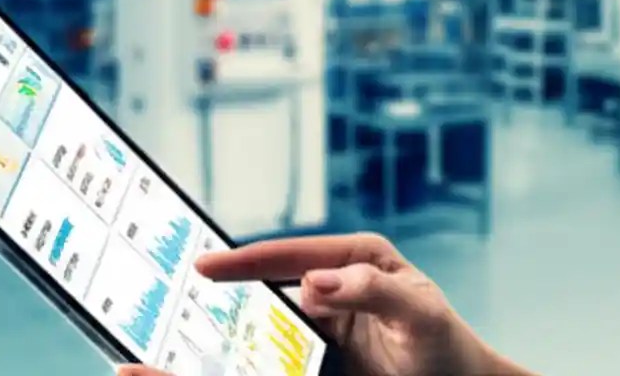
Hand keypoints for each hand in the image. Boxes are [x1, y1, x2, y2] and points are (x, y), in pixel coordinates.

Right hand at [117, 233, 532, 375]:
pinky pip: (273, 357)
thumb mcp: (420, 315)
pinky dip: (245, 359)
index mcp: (358, 259)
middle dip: (222, 295)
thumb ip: (373, 292)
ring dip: (225, 331)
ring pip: (262, 324)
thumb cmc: (447, 345)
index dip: (246, 260)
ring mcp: (322, 325)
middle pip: (266, 288)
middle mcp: (334, 286)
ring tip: (177, 341)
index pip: (293, 256)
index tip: (203, 267)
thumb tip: (315, 281)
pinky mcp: (317, 359)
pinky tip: (214, 364)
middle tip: (172, 300)